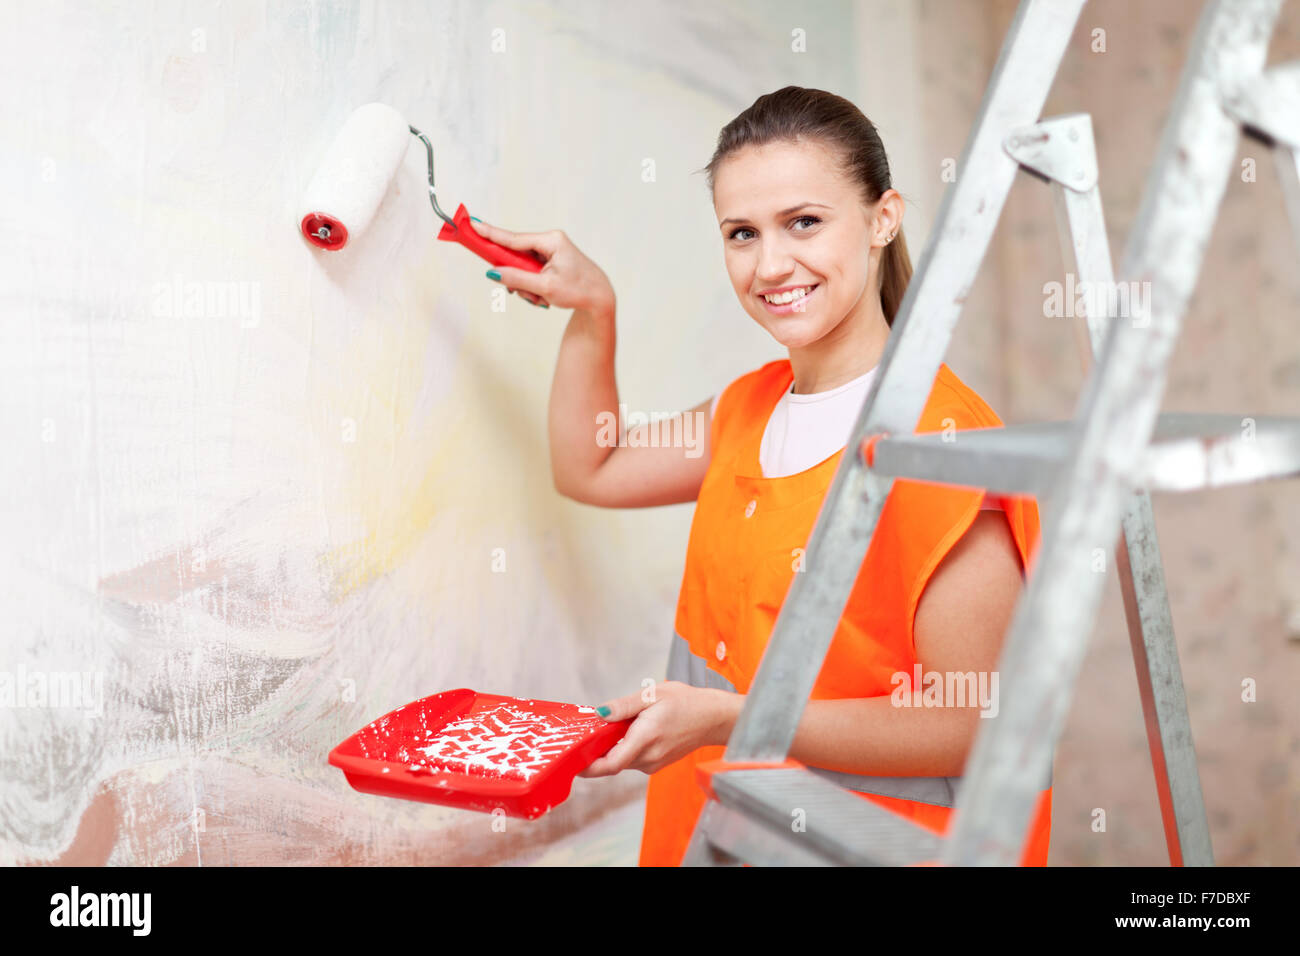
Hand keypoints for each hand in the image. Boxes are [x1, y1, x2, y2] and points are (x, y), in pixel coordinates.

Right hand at [473, 220, 614, 313]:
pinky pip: (529, 272)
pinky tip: (542, 297)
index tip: (473, 226)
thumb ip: (517, 279)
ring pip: (521, 267)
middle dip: (516, 277)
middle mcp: (549, 242)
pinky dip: (531, 287)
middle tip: (525, 290)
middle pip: (515, 255)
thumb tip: (493, 273)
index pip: (514, 238)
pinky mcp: (549, 262)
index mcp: (551, 241)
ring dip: (525, 286)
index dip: (491, 234)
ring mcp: (549, 252)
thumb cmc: (579, 290)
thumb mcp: (546, 287)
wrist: (600, 299)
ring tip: (541, 298)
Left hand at [578, 681, 735, 776]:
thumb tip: (599, 714)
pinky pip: (632, 759)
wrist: (713, 718)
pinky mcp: (656, 764)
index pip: (611, 764)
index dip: (588, 766)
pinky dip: (624, 748)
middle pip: (612, 762)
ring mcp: (653, 764)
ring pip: (621, 760)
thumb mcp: (652, 694)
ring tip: (612, 725)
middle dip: (596, 750)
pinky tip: (628, 731)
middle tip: (585, 733)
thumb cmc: (685, 702)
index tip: (572, 759)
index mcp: (646, 738)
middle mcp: (648, 757)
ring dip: (611, 747)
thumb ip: (623, 706)